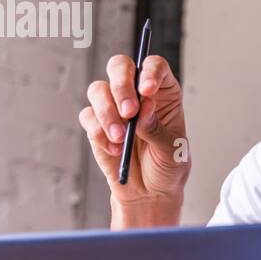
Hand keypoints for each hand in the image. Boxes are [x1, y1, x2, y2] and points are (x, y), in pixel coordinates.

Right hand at [78, 54, 189, 226]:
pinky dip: (99, 133)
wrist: (148, 193)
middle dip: (121, 86)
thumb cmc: (167, 168)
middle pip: (120, 67)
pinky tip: (114, 149)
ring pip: (98, 90)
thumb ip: (157, 128)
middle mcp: (137, 94)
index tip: (147, 90)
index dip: (149, 72)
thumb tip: (143, 108)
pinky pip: (88, 117)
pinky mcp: (97, 125)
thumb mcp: (172, 150)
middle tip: (129, 112)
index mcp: (163, 93)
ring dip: (107, 113)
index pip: (154, 66)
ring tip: (121, 138)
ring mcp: (114, 107)